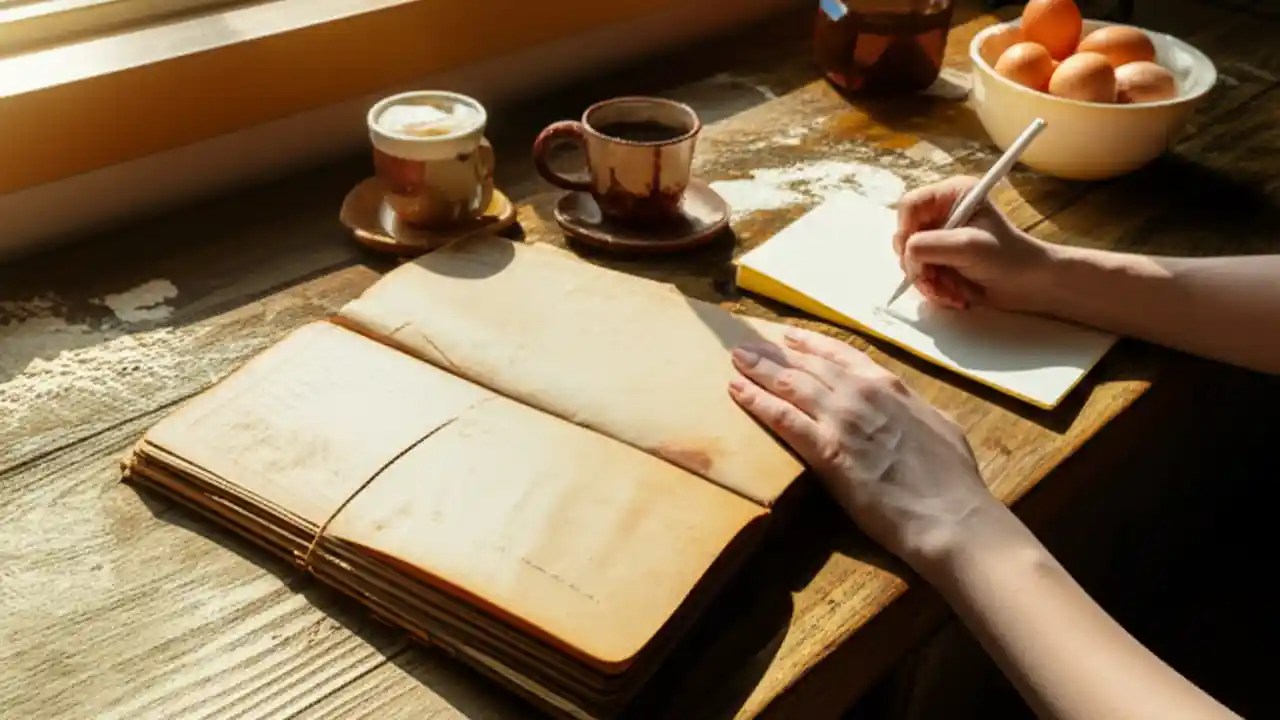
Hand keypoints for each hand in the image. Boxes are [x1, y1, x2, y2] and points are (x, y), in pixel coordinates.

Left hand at [728, 328, 1004, 570]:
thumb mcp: (937, 425)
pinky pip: (783, 418)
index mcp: (890, 386)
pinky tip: (737, 391)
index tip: (789, 336)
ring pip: (791, 384)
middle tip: (748, 343)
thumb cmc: (953, 479)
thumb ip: (909, 408)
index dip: (811, 344)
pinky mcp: (827, 451)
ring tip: (737, 358)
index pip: (842, 354)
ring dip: (760, 368)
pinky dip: (757, 401)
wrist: (950, 515)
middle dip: (775, 352)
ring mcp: (843, 419)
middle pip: (809, 365)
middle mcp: (862, 393)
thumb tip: (901, 404)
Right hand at [894, 176, 1058, 312]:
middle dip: (918, 264)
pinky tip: (955, 295)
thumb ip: (930, 245)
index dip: (906, 231)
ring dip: (928, 281)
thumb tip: (905, 255)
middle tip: (936, 281)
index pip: (909, 205)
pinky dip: (934, 289)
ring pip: (910, 260)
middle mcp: (942, 213)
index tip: (915, 257)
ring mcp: (940, 238)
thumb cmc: (1008, 258)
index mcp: (952, 195)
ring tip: (952, 292)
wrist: (1030, 284)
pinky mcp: (941, 259)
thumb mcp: (968, 246)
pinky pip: (920, 274)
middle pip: (905, 235)